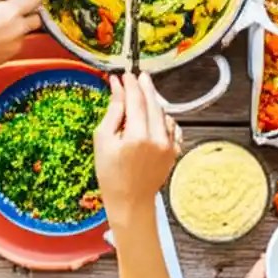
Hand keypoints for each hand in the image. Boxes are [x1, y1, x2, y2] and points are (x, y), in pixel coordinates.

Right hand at [0, 0, 41, 72]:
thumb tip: (5, 1)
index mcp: (11, 12)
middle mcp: (17, 30)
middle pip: (37, 19)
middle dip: (29, 13)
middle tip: (15, 10)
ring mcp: (13, 47)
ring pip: (25, 34)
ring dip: (17, 29)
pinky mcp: (6, 58)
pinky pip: (13, 46)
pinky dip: (7, 41)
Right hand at [94, 73, 180, 224]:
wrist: (130, 201)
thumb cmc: (111, 174)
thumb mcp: (103, 140)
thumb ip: (114, 111)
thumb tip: (118, 87)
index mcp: (138, 136)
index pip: (136, 99)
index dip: (130, 84)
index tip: (124, 75)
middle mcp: (158, 138)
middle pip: (153, 103)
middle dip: (145, 87)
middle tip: (137, 76)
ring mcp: (169, 145)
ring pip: (163, 113)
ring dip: (154, 102)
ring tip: (142, 96)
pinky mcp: (174, 150)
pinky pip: (171, 127)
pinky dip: (162, 118)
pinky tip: (153, 117)